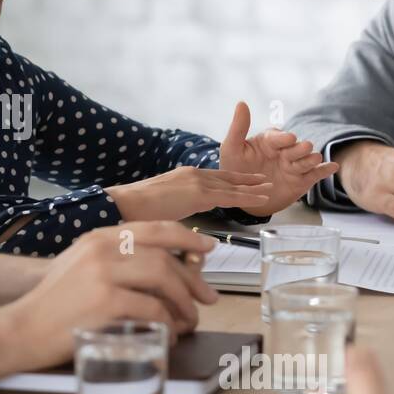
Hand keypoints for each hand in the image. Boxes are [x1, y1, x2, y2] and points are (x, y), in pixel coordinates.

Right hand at [4, 221, 217, 370]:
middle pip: (164, 255)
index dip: (186, 236)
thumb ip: (116, 261)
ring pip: (163, 278)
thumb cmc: (52, 306)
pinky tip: (168, 334)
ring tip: (189, 320)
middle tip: (208, 298)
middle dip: (192, 279)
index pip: (153, 228)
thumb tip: (166, 271)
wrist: (20, 330)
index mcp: (97, 237)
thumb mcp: (80, 268)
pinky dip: (168, 324)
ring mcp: (102, 273)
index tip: (207, 248)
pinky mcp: (105, 302)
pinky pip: (152, 310)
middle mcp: (100, 248)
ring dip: (183, 302)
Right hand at [104, 166, 271, 220]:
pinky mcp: (200, 193)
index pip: (211, 178)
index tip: (240, 181)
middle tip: (262, 180)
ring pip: (232, 185)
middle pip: (225, 177)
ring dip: (252, 187)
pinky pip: (232, 195)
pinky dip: (249, 196)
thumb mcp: (160, 207)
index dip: (228, 180)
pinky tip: (263, 199)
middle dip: (245, 179)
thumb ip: (175, 210)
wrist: (125, 204)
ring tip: (269, 189)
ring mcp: (197, 182)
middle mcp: (191, 174)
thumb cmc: (134, 211)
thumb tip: (183, 219)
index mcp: (181, 176)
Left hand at [217, 102, 338, 215]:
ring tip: (313, 159)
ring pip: (308, 160)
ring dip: (311, 159)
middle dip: (299, 148)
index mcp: (269, 141)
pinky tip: (332, 166)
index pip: (278, 137)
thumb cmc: (235, 168)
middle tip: (303, 148)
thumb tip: (241, 103)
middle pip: (297, 147)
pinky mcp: (301, 180)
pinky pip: (316, 174)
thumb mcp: (231, 148)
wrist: (242, 197)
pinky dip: (325, 170)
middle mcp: (284, 151)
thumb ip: (238, 128)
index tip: (288, 139)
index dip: (284, 138)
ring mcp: (294, 165)